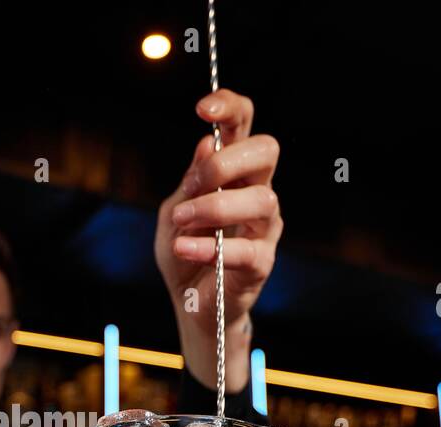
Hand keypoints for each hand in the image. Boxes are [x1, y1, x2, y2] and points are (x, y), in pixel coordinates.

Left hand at [154, 89, 281, 391]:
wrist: (190, 304)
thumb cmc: (183, 251)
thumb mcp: (173, 212)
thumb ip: (189, 182)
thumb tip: (204, 144)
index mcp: (235, 173)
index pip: (244, 126)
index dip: (230, 108)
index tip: (203, 108)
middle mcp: (257, 192)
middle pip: (267, 151)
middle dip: (228, 160)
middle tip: (196, 183)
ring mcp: (264, 227)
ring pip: (261, 199)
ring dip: (213, 207)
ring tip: (180, 224)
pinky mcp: (262, 263)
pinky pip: (246, 249)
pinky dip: (210, 247)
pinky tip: (184, 247)